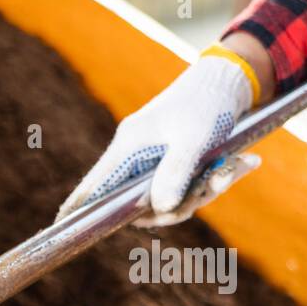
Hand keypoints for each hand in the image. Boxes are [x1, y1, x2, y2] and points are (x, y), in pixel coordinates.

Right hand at [56, 51, 257, 227]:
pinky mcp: (173, 162)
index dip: (79, 208)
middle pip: (137, 203)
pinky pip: (185, 187)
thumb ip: (175, 173)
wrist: (232, 78)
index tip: (61, 227)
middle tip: (214, 186)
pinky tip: (244, 164)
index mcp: (128, 146)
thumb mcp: (194, 137)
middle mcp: (136, 157)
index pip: (94, 185)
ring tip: (235, 168)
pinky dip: (214, 181)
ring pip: (167, 198)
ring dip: (204, 192)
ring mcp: (154, 161)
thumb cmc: (208, 102)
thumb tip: (160, 210)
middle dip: (177, 206)